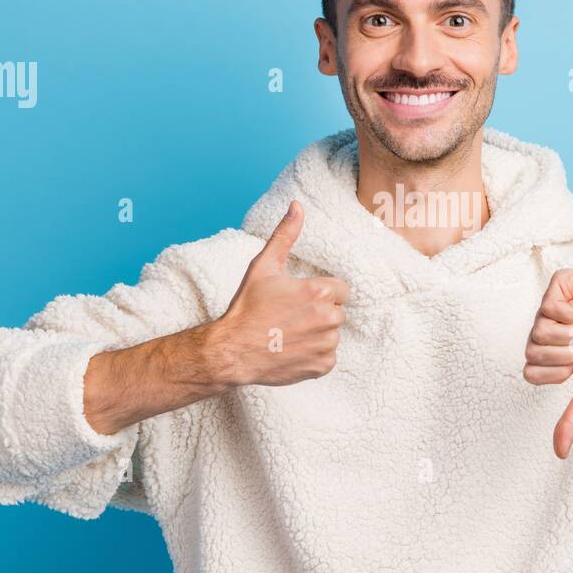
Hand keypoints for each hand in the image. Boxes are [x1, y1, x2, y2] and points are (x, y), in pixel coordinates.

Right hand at [203, 200, 348, 387]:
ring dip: (317, 334)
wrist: (232, 350)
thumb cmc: (247, 307)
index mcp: (319, 292)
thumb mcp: (264, 266)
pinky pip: (328, 358)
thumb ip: (285, 235)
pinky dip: (314, 355)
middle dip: (319, 313)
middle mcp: (328, 318)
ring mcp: (327, 344)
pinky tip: (292, 350)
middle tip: (291, 317)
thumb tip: (297, 206)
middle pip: (337, 312)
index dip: (320, 293)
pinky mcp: (322, 366)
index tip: (299, 299)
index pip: (340, 290)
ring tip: (289, 334)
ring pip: (333, 335)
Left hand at [524, 269, 572, 458]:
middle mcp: (549, 327)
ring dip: (567, 334)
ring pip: (536, 328)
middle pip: (530, 351)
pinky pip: (548, 302)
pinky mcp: (563, 283)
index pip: (530, 370)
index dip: (554, 373)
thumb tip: (559, 454)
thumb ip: (571, 420)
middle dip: (562, 355)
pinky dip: (568, 311)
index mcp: (552, 350)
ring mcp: (554, 304)